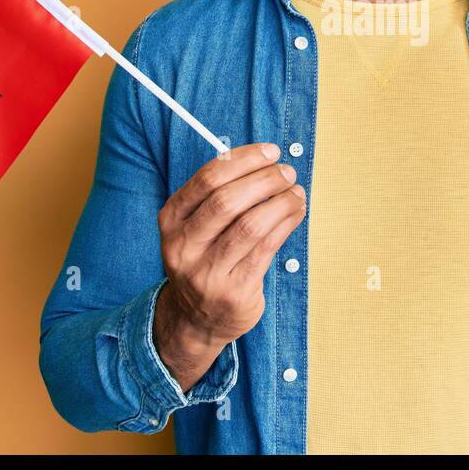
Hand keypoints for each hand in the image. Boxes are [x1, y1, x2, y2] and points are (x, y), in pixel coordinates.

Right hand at [153, 142, 306, 390]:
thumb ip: (219, 194)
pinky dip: (287, 223)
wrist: (196, 318)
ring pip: (251, 225)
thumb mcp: (195, 227)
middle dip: (265, 180)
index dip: (243, 160)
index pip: (208, 179)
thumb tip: (264, 159)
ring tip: (296, 192)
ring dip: (281, 202)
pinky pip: (267, 248)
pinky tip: (296, 212)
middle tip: (287, 172)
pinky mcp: (234, 291)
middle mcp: (183, 246)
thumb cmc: (205, 258)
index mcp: (171, 220)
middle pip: (227, 201)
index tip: (270, 151)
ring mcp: (207, 272)